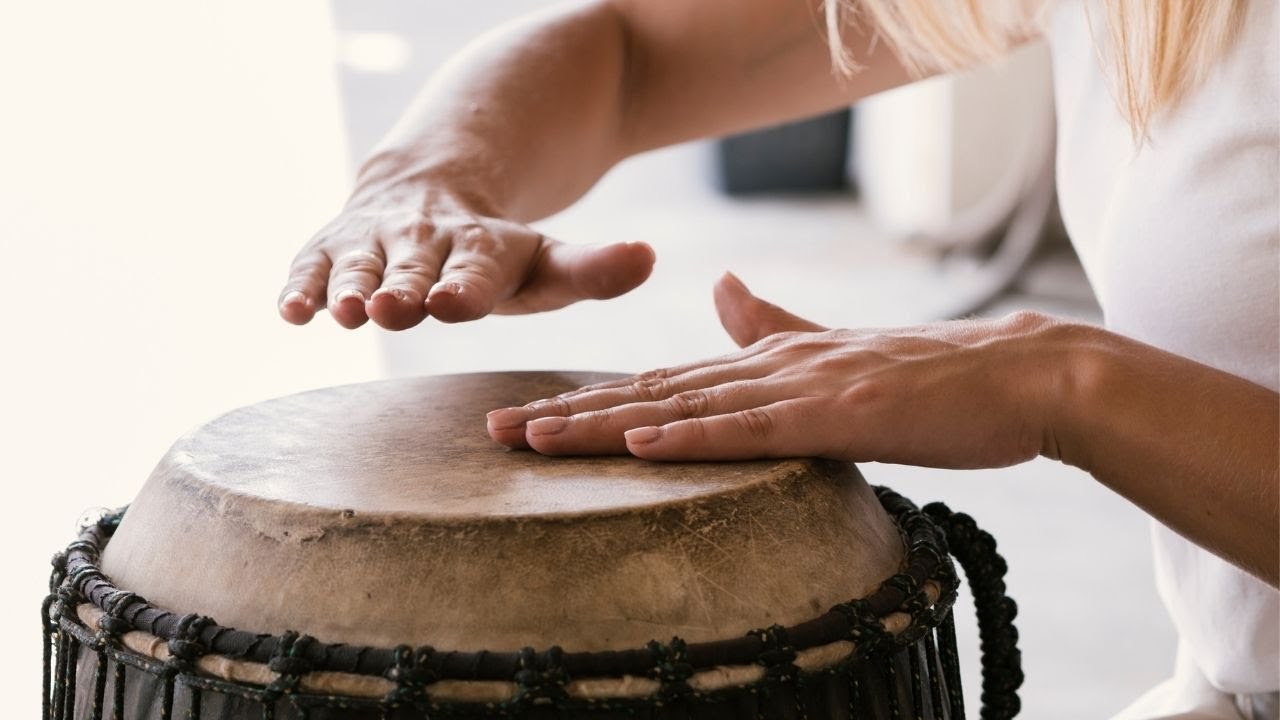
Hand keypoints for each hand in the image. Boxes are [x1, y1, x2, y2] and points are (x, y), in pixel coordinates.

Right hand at [278, 185, 654, 329]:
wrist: (428, 194)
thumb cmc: (495, 253)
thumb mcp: (546, 263)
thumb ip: (592, 270)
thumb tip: (648, 257)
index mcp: (481, 248)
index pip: (475, 270)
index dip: (465, 286)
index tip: (454, 302)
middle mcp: (423, 239)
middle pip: (412, 266)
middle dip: (401, 288)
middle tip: (390, 309)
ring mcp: (372, 242)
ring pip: (358, 265)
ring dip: (349, 288)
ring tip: (343, 312)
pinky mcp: (331, 249)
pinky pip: (311, 267)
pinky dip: (300, 287)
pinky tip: (291, 313)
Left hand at [488, 273, 1070, 466]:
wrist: (1019, 373)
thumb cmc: (934, 377)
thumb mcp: (835, 350)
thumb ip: (771, 323)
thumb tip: (720, 286)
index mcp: (767, 361)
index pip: (661, 383)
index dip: (590, 400)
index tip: (530, 416)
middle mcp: (768, 368)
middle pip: (649, 394)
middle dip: (568, 415)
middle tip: (496, 433)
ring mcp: (799, 388)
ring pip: (681, 409)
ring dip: (603, 427)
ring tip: (536, 439)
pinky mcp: (835, 415)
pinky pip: (749, 430)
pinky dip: (690, 436)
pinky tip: (638, 444)